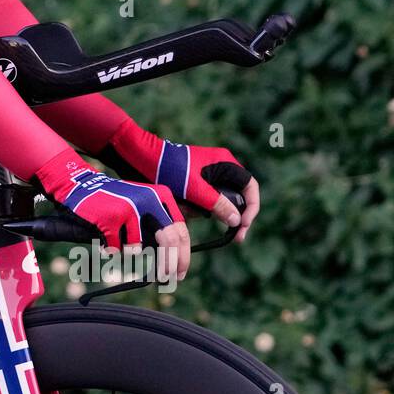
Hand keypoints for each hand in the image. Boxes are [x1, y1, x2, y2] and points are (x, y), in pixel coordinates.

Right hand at [37, 150, 189, 279]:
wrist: (83, 185)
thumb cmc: (115, 201)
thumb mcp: (143, 204)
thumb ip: (159, 225)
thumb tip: (174, 260)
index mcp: (161, 196)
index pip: (180, 231)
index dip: (183, 256)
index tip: (180, 274)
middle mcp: (149, 199)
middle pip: (169, 241)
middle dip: (169, 265)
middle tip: (166, 279)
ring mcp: (130, 207)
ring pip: (137, 249)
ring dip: (127, 253)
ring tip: (118, 245)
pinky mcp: (111, 217)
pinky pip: (116, 248)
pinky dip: (111, 250)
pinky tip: (105, 242)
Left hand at [108, 119, 259, 241]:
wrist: (141, 158)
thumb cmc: (168, 168)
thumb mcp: (194, 188)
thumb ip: (216, 204)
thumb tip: (237, 220)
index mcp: (225, 163)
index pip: (250, 186)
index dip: (252, 206)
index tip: (244, 224)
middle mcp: (220, 168)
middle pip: (236, 197)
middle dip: (229, 215)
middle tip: (232, 236)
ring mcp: (208, 176)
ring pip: (218, 202)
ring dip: (207, 212)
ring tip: (188, 210)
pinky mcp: (195, 184)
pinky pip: (203, 202)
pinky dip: (195, 209)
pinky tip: (182, 209)